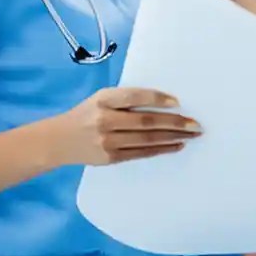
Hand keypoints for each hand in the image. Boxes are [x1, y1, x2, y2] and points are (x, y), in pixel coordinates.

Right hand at [50, 87, 200, 165]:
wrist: (59, 140)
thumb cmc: (87, 114)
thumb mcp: (101, 98)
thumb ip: (126, 99)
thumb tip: (164, 103)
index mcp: (103, 100)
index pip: (135, 97)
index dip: (158, 99)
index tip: (178, 102)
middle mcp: (105, 120)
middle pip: (146, 121)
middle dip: (175, 122)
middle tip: (195, 124)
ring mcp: (107, 141)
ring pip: (147, 139)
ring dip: (173, 137)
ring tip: (191, 135)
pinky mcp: (111, 157)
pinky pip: (141, 153)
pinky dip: (162, 149)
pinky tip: (177, 145)